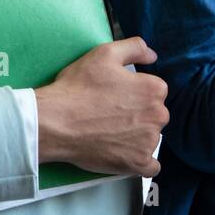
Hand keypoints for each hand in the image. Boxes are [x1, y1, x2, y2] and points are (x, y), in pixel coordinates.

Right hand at [34, 37, 166, 177]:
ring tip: (110, 133)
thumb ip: (135, 48)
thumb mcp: (104, 54)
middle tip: (111, 115)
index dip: (135, 92)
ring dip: (137, 137)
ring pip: (151, 138)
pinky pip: (151, 166)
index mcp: (153, 89)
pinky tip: (124, 153)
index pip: (154, 91)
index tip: (117, 96)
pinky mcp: (137, 163)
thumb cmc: (78, 87)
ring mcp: (149, 142)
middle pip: (155, 115)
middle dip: (138, 114)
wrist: (56, 122)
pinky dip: (141, 161)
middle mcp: (157, 116)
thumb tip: (153, 55)